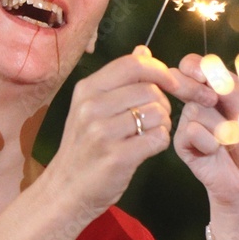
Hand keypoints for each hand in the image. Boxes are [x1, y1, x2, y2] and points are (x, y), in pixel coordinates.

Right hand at [45, 46, 216, 215]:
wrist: (66, 190)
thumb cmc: (84, 147)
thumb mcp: (92, 107)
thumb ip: (119, 78)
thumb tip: (144, 49)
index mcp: (87, 89)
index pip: (134, 64)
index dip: (160, 70)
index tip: (173, 84)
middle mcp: (92, 106)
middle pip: (151, 89)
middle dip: (164, 102)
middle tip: (156, 118)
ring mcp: (102, 132)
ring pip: (158, 113)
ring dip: (163, 124)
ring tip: (149, 133)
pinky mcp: (116, 157)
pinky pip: (158, 138)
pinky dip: (161, 142)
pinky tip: (148, 147)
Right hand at [170, 54, 238, 210]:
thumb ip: (231, 89)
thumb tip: (208, 70)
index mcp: (217, 90)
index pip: (195, 67)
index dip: (193, 65)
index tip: (198, 71)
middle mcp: (199, 103)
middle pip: (183, 82)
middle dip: (198, 89)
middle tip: (214, 102)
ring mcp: (188, 122)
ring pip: (194, 109)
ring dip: (217, 125)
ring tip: (228, 140)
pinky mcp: (182, 143)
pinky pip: (191, 131)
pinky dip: (208, 142)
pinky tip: (214, 151)